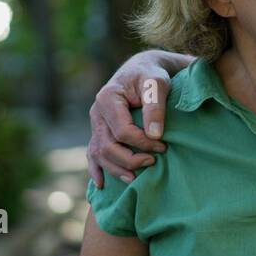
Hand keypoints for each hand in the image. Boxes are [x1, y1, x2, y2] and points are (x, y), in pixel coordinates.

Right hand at [87, 52, 171, 186]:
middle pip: (107, 146)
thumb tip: (155, 135)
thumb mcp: (157, 84)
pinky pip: (92, 154)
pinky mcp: (99, 132)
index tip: (163, 146)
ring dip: (116, 169)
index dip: (142, 142)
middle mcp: (96, 112)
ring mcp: (96, 124)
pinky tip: (103, 184)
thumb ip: (155, 106)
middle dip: (129, 159)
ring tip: (135, 179)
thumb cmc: (151, 75)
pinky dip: (97, 170)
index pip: (121, 131)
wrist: (142, 70)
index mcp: (107, 98)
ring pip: (99, 154)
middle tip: (153, 162)